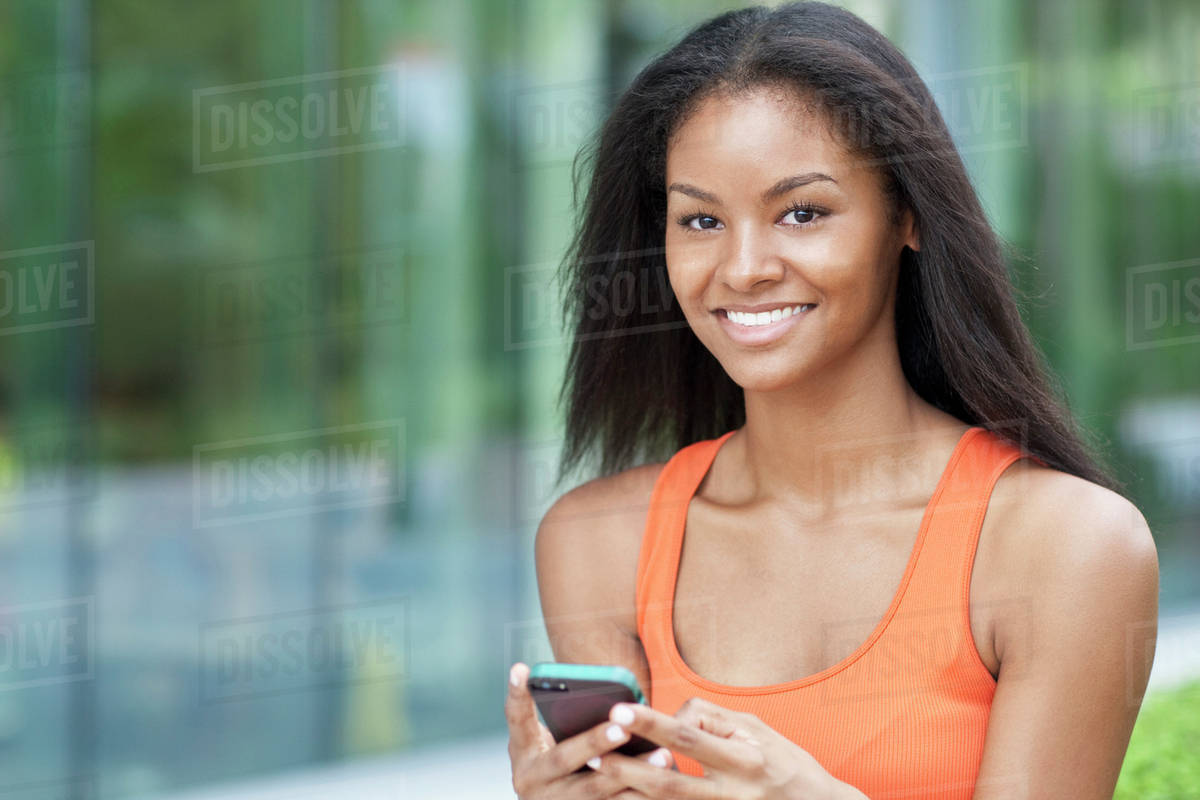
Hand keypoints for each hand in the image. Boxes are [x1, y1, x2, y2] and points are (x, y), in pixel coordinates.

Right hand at [505, 662, 675, 798]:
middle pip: (563, 758)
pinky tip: (667, 784)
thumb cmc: (562, 763)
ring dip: (632, 773)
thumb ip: (565, 719)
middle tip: (622, 727)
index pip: (517, 719)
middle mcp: (531, 782)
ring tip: (663, 756)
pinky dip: (640, 796)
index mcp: (523, 754)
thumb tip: (606, 696)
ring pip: (595, 791)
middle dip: (594, 742)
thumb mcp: (550, 742)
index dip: (517, 694)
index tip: (521, 667)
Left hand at [587, 696, 859, 798]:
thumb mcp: (758, 728)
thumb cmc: (786, 761)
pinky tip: (624, 799)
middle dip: (628, 768)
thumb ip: (714, 721)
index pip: (690, 737)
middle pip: (670, 782)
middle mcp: (734, 792)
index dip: (652, 724)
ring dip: (631, 793)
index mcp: (746, 758)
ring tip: (598, 775)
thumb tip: (672, 719)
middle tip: (592, 754)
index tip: (619, 710)